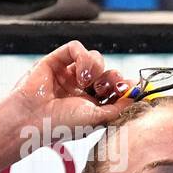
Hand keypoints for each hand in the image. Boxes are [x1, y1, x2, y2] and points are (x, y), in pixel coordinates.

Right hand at [8, 40, 133, 135]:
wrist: (34, 119)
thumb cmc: (62, 124)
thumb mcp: (98, 118)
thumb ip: (120, 106)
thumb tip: (138, 94)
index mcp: (91, 105)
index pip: (115, 89)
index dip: (124, 86)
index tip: (132, 87)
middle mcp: (81, 89)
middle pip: (109, 72)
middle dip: (112, 78)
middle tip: (105, 88)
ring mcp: (69, 74)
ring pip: (96, 58)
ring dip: (97, 68)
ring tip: (86, 83)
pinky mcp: (57, 60)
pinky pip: (77, 47)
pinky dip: (83, 57)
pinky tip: (80, 74)